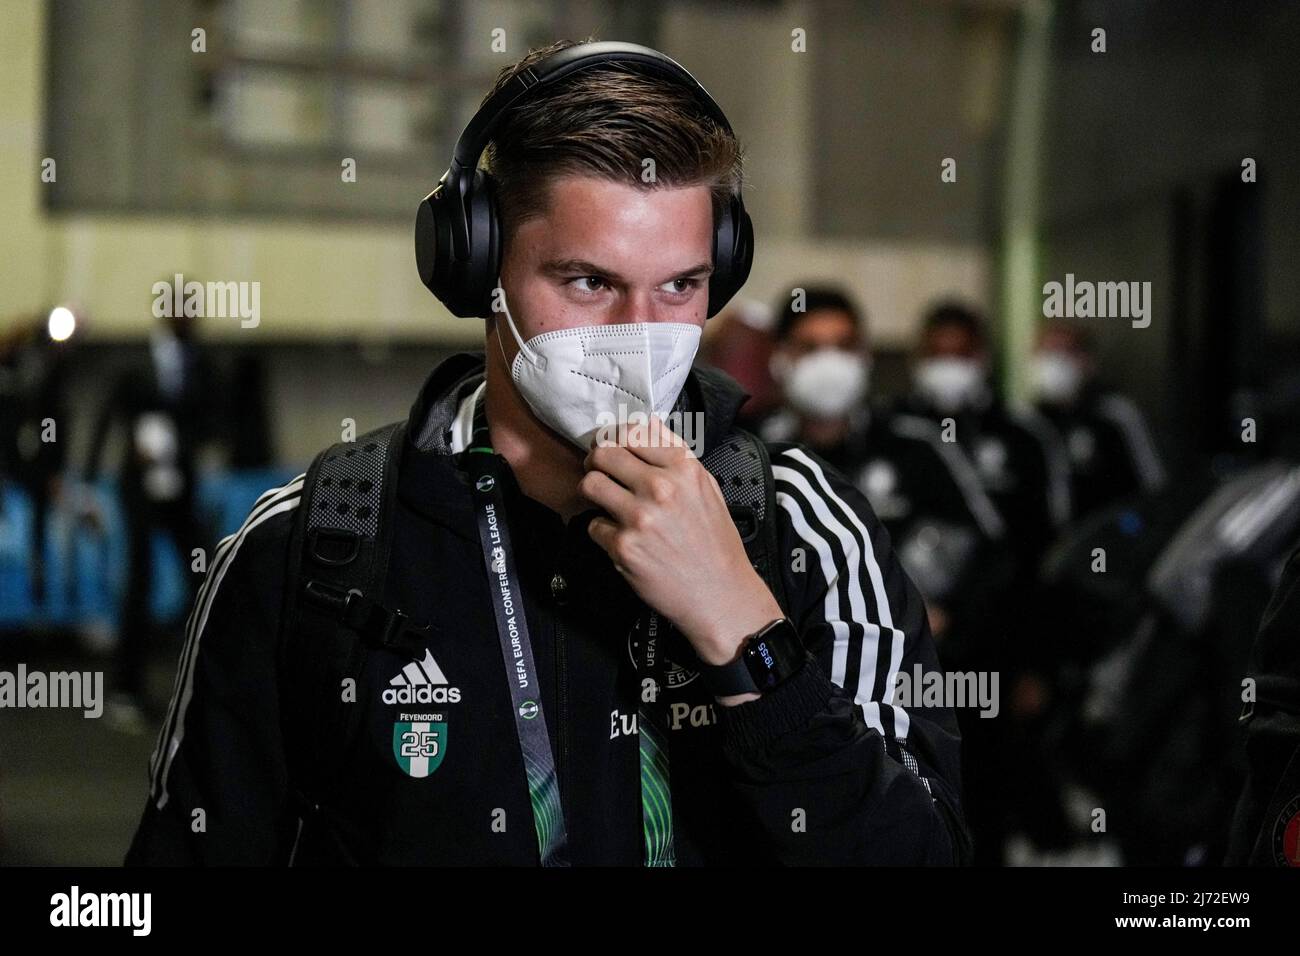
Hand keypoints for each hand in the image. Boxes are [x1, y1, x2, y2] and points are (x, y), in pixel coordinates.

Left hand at [580, 415, 783, 672]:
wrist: (720, 593)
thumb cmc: (715, 544)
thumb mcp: (706, 488)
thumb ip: (675, 456)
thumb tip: (647, 425)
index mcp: (683, 468)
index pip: (633, 430)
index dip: (616, 436)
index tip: (613, 446)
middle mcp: (661, 487)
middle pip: (603, 452)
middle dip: (595, 460)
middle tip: (599, 471)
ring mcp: (639, 516)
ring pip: (589, 484)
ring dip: (592, 493)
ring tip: (605, 503)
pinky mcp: (623, 546)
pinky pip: (593, 525)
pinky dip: (603, 532)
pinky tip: (622, 538)